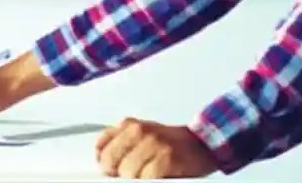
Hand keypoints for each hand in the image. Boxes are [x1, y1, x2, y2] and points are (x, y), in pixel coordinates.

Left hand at [94, 118, 218, 178]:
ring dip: (137, 178)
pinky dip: (150, 180)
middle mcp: (139, 131)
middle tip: (131, 175)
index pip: (101, 146)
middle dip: (119, 173)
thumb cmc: (170, 143)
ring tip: (148, 174)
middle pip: (111, 161)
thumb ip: (120, 143)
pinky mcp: (166, 158)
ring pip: (128, 172)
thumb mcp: (140, 136)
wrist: (201, 144)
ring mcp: (153, 144)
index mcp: (129, 125)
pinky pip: (147, 177)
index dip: (105, 163)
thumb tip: (102, 162)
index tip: (111, 169)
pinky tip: (158, 175)